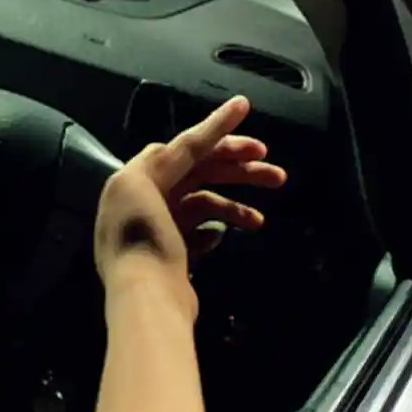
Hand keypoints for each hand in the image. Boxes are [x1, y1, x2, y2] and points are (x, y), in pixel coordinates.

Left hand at [93, 96, 285, 316]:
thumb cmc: (144, 242)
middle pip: (198, 174)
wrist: (145, 302)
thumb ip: (165, 159)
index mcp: (134, 180)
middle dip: (237, 170)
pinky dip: (214, 231)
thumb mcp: (144, 186)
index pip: (182, 146)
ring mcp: (157, 231)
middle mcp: (143, 201)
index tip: (245, 109)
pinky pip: (196, 234)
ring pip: (203, 205)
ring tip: (261, 221)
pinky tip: (224, 236)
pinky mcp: (170, 257)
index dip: (217, 128)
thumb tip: (182, 148)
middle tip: (276, 173)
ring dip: (234, 207)